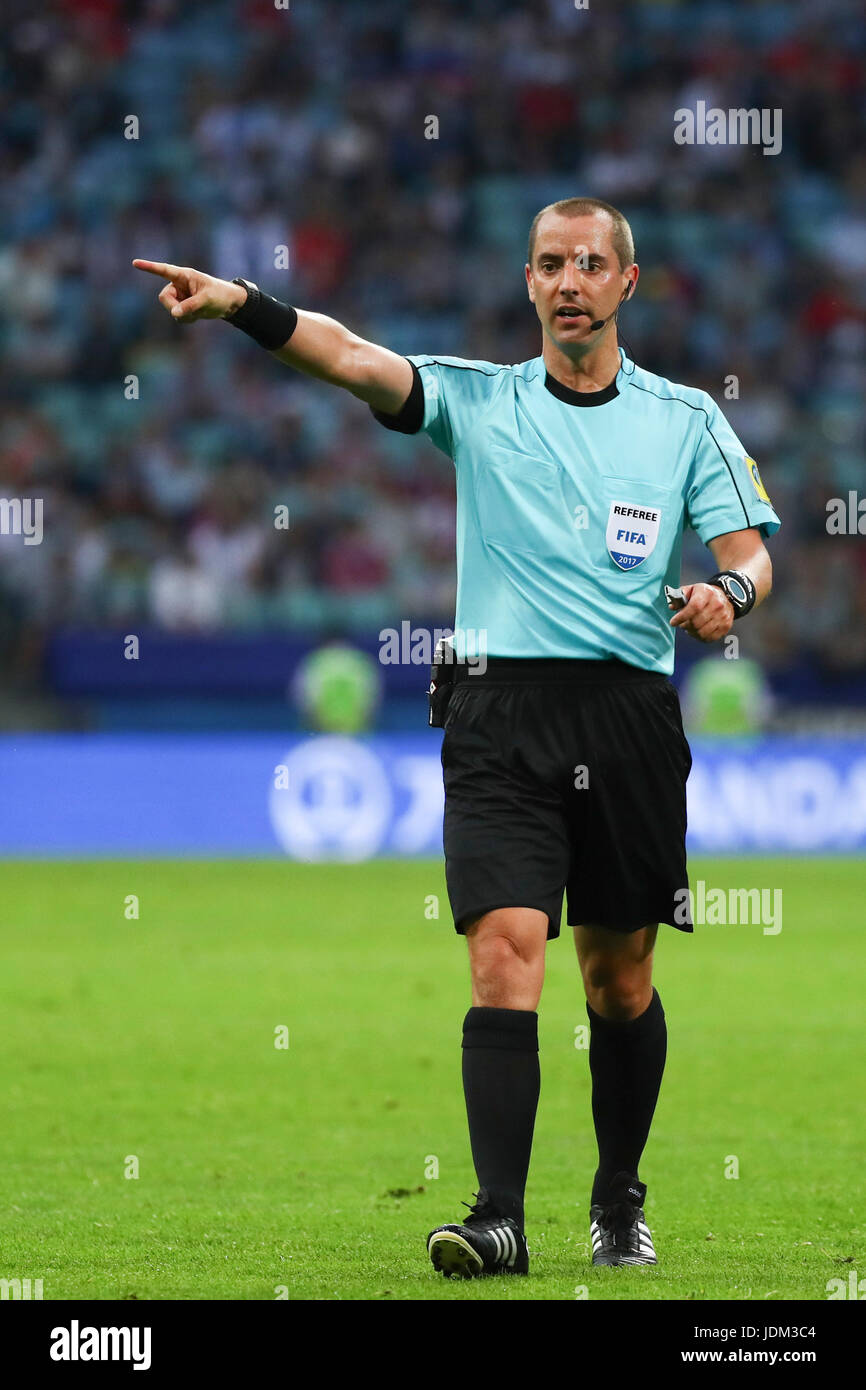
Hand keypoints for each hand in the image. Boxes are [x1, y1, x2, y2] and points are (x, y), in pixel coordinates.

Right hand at [132, 260, 246, 321]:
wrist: (229, 304)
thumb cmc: (220, 295)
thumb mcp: (206, 300)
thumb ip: (190, 306)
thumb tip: (174, 314)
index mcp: (184, 276)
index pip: (164, 270)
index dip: (149, 267)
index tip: (135, 263)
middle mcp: (179, 284)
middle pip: (164, 297)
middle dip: (174, 307)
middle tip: (189, 312)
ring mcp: (180, 296)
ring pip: (171, 309)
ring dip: (184, 315)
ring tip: (198, 312)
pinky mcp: (182, 306)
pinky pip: (177, 316)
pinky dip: (186, 319)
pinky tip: (197, 316)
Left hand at [669, 582, 734, 641]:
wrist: (725, 596)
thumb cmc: (705, 594)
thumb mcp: (692, 589)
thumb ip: (680, 596)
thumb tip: (672, 606)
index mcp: (707, 593)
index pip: (694, 607)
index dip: (681, 617)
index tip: (673, 622)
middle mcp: (717, 604)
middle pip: (696, 622)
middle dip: (685, 625)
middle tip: (682, 624)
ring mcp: (723, 616)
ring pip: (702, 632)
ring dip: (692, 632)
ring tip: (689, 628)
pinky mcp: (726, 626)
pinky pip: (710, 638)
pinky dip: (700, 637)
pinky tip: (697, 632)